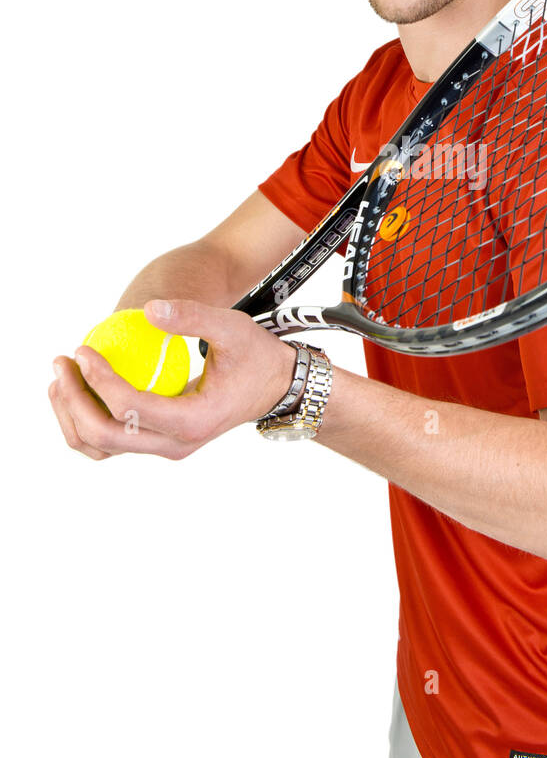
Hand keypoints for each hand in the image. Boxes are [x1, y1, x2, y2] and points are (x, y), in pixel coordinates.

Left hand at [49, 299, 296, 460]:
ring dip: (72, 416)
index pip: (130, 409)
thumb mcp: (232, 327)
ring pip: (101, 446)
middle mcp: (175, 444)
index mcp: (192, 421)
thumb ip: (193, 316)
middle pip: (106, 436)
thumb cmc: (255, 354)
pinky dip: (86, 419)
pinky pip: (110, 440)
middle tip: (61, 362)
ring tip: (62, 376)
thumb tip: (149, 310)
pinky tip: (79, 386)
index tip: (82, 349)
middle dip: (73, 402)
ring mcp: (164, 447)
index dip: (99, 379)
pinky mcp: (157, 441)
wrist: (275, 386)